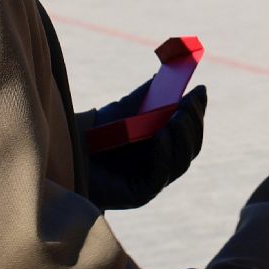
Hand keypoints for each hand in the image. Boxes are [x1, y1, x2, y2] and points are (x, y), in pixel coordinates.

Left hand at [86, 84, 206, 209]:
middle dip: (193, 124)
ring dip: (183, 137)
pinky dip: (164, 153)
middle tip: (189, 103)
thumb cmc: (98, 132)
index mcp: (163, 146)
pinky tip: (161, 134)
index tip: (199, 92)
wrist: (69, 151)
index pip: (189, 133)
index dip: (197, 114)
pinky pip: (160, 175)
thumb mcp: (129, 107)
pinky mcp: (139, 195)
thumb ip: (152, 94)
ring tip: (177, 115)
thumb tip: (174, 73)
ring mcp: (152, 182)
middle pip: (190, 148)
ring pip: (180, 162)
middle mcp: (161, 166)